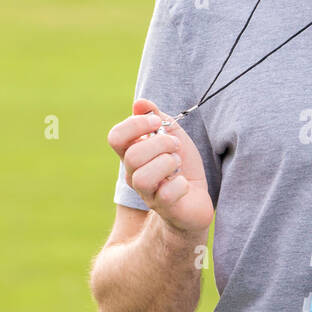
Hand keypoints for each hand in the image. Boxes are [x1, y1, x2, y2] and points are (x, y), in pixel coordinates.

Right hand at [108, 98, 214, 234]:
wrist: (196, 199)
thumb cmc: (180, 166)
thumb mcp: (172, 136)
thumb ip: (157, 118)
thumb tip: (140, 103)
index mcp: (131, 154)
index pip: (115, 137)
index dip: (135, 125)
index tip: (156, 122)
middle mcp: (133, 175)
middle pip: (133, 156)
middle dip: (161, 144)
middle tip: (175, 146)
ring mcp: (147, 194)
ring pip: (143, 178)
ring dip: (167, 164)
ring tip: (177, 164)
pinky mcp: (165, 208)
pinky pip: (167, 194)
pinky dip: (180, 185)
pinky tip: (184, 183)